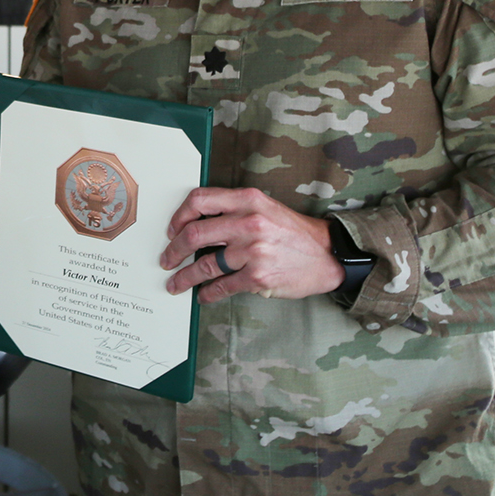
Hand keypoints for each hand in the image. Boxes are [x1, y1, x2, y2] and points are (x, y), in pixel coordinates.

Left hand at [158, 187, 343, 305]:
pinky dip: (208, 293)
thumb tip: (196, 223)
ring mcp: (253, 251)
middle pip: (194, 234)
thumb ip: (234, 209)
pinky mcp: (258, 276)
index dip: (178, 216)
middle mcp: (248, 222)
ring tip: (176, 283)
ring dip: (185, 277)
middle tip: (166, 259)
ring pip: (205, 265)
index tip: (171, 229)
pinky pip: (222, 287)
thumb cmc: (293, 231)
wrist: (327, 254)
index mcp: (248, 200)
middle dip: (173, 250)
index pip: (199, 200)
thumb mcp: (265, 207)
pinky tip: (203, 295)